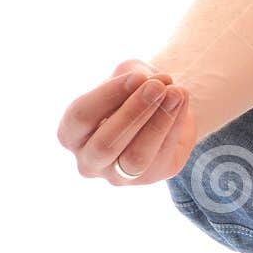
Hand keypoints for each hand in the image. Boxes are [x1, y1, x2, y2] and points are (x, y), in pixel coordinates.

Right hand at [56, 60, 196, 186]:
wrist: (160, 109)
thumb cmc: (132, 92)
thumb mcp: (127, 75)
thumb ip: (135, 76)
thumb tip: (154, 83)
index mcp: (71, 133)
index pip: (81, 117)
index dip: (108, 95)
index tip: (138, 77)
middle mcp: (88, 160)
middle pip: (105, 144)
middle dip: (134, 112)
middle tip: (157, 86)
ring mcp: (117, 175)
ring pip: (135, 157)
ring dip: (158, 123)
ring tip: (176, 93)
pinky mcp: (149, 177)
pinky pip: (162, 155)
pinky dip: (175, 126)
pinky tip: (182, 101)